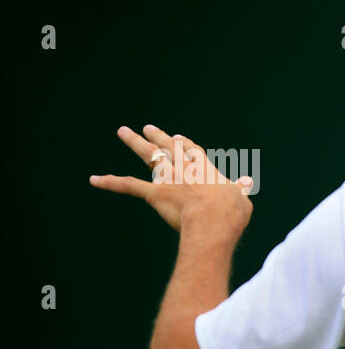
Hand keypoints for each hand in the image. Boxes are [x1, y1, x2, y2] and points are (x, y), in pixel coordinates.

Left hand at [90, 125, 253, 234]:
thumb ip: (240, 189)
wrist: (214, 220)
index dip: (185, 145)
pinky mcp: (154, 193)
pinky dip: (110, 182)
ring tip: (124, 132)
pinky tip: (94, 179)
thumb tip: (246, 182)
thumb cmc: (231, 212)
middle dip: (159, 137)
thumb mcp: (241, 199)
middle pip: (169, 148)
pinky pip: (128, 186)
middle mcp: (185, 169)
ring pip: (149, 157)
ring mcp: (168, 179)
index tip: (179, 138)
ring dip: (135, 143)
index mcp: (206, 170)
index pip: (193, 152)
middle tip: (148, 128)